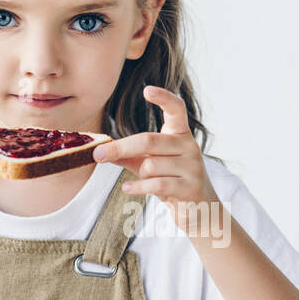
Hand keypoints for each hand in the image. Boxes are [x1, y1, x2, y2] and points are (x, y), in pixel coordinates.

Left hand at [91, 85, 220, 231]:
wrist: (199, 209)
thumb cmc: (171, 181)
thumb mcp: (149, 164)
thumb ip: (128, 155)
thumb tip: (100, 150)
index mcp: (180, 134)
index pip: (176, 109)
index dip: (164, 98)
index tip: (147, 90)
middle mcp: (189, 146)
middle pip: (149, 140)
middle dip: (121, 148)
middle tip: (98, 154)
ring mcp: (192, 167)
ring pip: (151, 166)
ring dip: (140, 176)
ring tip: (144, 183)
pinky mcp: (190, 187)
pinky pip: (157, 184)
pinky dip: (138, 187)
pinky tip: (127, 188)